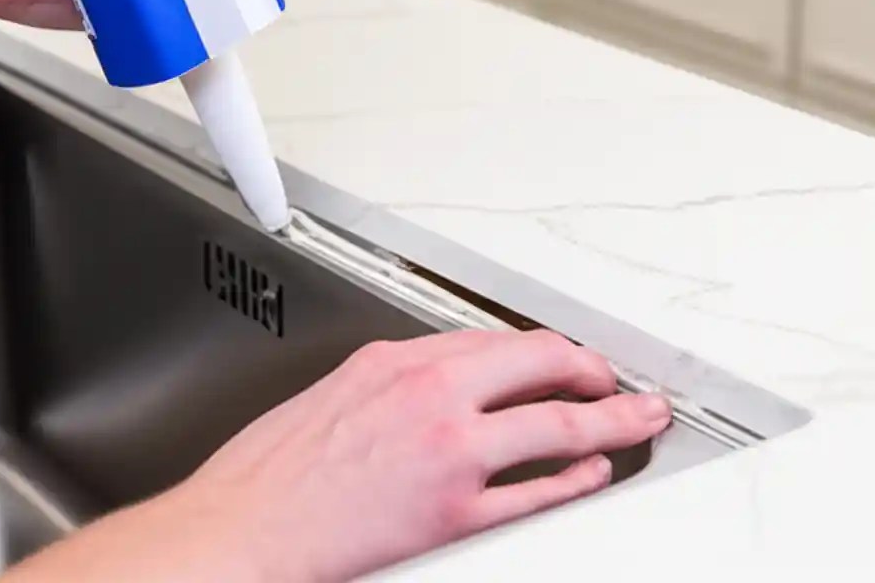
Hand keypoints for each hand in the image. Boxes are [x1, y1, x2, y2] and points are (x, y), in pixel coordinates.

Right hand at [0, 331, 671, 581]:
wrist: (237, 534)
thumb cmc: (266, 478)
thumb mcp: (328, 399)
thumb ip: (387, 387)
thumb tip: (428, 388)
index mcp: (393, 363)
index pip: (490, 341)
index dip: (538, 349)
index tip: (558, 358)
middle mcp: (427, 397)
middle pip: (537, 365)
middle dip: (589, 370)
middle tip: (614, 380)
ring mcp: (448, 454)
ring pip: (555, 424)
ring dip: (609, 420)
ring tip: (637, 418)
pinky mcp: (453, 515)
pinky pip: (536, 493)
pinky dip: (574, 480)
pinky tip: (593, 473)